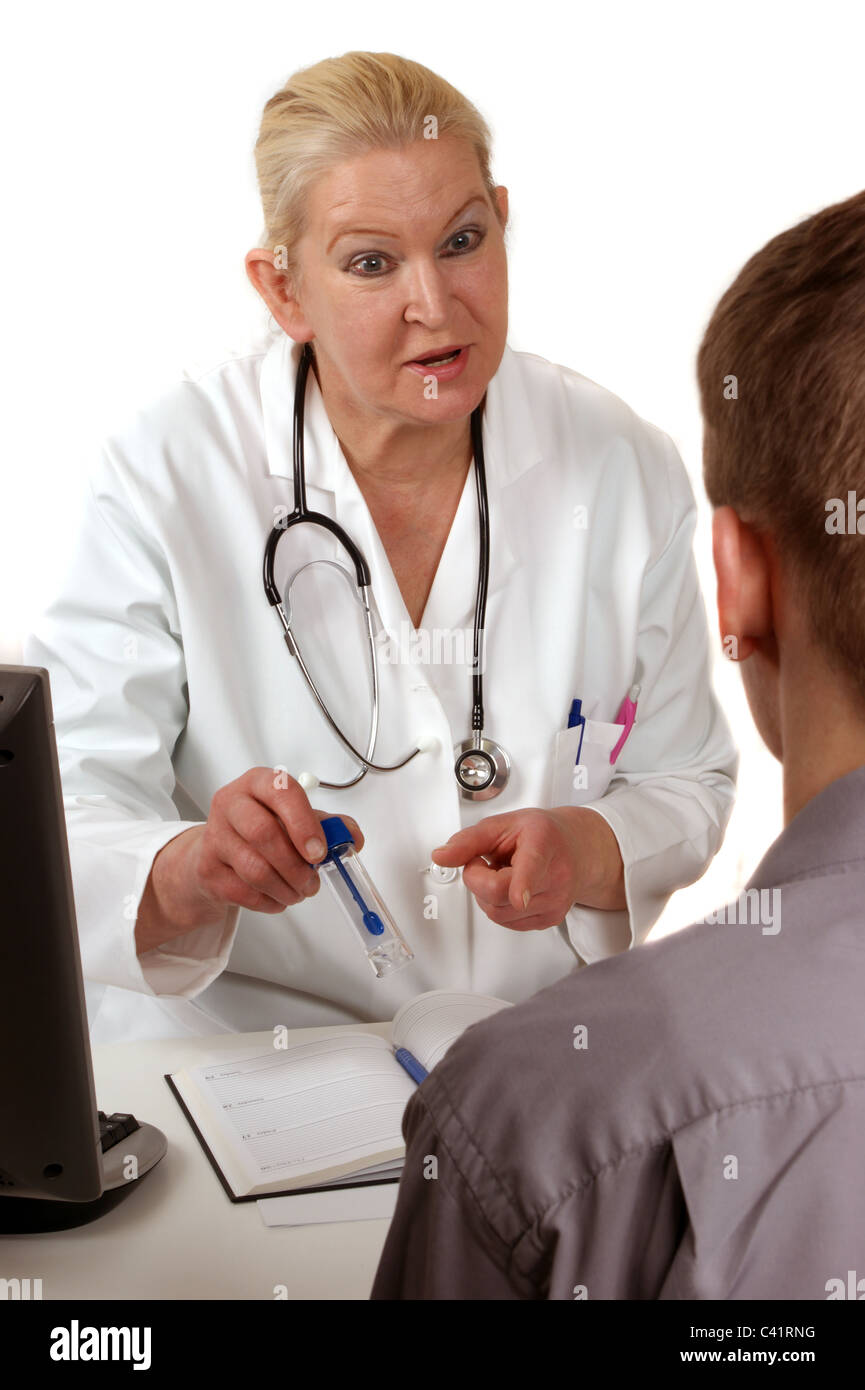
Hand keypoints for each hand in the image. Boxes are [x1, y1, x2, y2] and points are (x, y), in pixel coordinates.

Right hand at [137, 768, 362, 952]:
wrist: (218, 853)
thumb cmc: (263, 829)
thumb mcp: (297, 818)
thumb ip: (328, 825)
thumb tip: (352, 838)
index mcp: (258, 783)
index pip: (281, 792)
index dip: (303, 824)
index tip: (319, 852)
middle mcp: (231, 803)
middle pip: (262, 833)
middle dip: (295, 865)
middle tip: (312, 881)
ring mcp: (214, 836)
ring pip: (255, 869)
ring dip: (286, 888)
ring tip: (299, 892)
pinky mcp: (206, 869)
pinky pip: (243, 893)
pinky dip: (269, 902)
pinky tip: (278, 898)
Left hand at [431, 806, 625, 930]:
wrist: (577, 849)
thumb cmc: (542, 834)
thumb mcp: (502, 824)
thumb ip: (468, 841)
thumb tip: (441, 856)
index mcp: (543, 842)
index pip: (532, 867)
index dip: (523, 883)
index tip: (519, 898)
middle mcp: (556, 875)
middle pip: (499, 894)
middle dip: (477, 879)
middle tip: (485, 861)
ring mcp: (556, 901)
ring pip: (499, 913)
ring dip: (487, 895)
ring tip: (502, 873)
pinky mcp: (551, 919)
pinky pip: (507, 922)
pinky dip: (499, 906)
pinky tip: (511, 887)